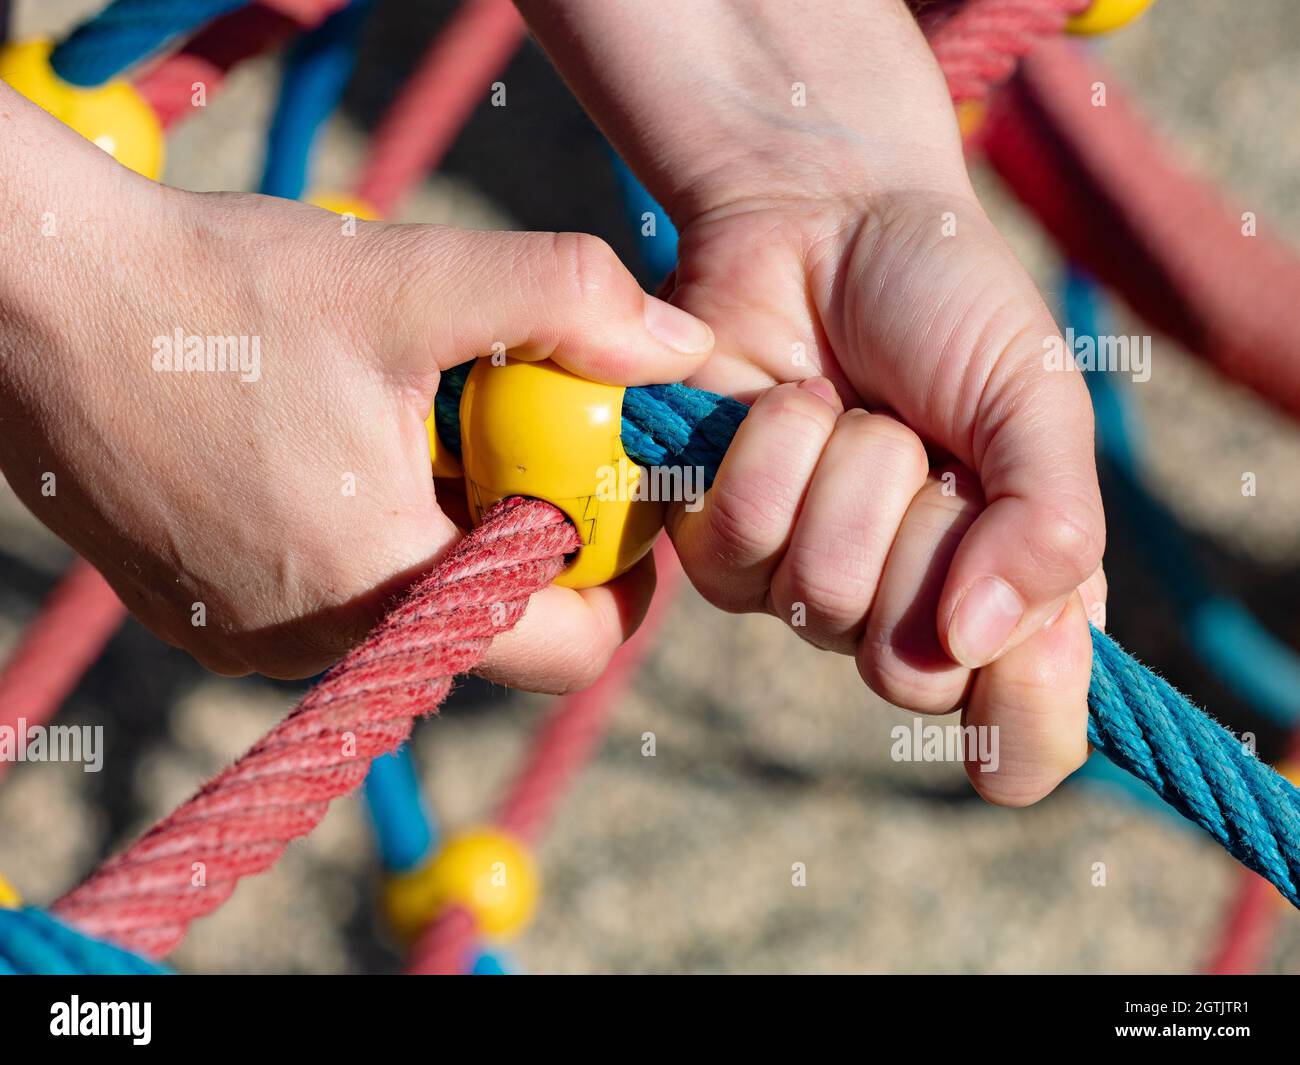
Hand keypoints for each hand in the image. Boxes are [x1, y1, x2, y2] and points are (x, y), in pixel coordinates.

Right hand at [0, 157, 712, 684]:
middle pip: (490, 626)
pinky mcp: (205, 619)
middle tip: (517, 443)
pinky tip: (337, 448)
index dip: (617, 583)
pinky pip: (336, 599)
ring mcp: (252, 643)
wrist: (38, 300)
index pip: (565, 654)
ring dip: (443, 534)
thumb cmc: (219, 293)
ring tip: (414, 431)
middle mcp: (316, 648)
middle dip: (527, 543)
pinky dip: (369, 538)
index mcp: (386, 593)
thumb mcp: (415, 280)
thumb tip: (681, 343)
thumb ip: (568, 302)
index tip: (615, 502)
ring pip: (411, 611)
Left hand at [664, 187, 1105, 804]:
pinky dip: (774, 453)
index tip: (1030, 665)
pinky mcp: (718, 537)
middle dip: (931, 540)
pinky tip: (791, 403)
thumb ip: (1048, 527)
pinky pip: (739, 544)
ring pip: (822, 600)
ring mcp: (803, 579)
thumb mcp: (1038, 402)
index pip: (1020, 733)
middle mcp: (903, 606)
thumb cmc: (945, 305)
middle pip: (908, 675)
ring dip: (854, 475)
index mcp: (1004, 590)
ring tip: (858, 409)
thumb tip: (975, 644)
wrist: (826, 214)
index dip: (1026, 716)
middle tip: (932, 451)